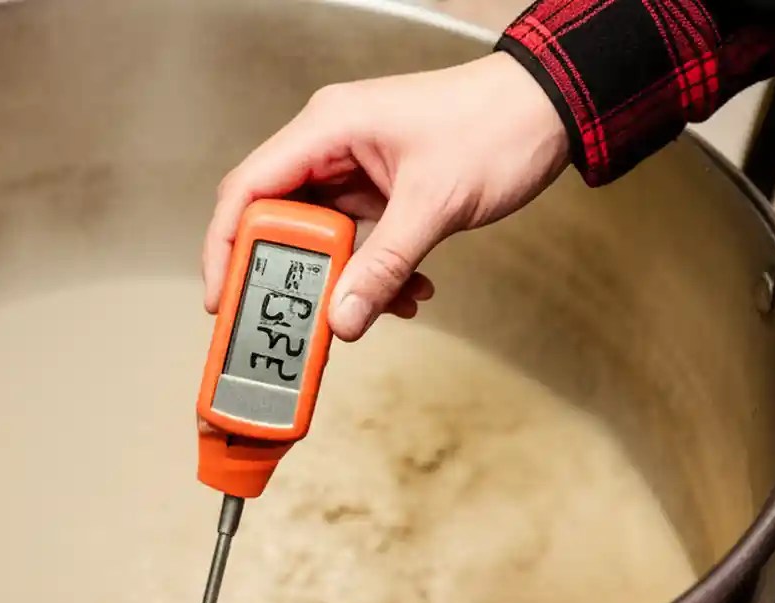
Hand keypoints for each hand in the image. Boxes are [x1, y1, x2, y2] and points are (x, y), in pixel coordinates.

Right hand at [201, 52, 569, 340]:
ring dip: (342, 281)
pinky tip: (408, 293)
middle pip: (277, 220)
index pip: (248, 189)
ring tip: (372, 309)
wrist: (552, 109)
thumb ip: (383, 266)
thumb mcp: (435, 203)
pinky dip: (374, 273)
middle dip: (290, 276)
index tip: (222, 298)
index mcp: (327, 129)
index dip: (225, 246)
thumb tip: (342, 319)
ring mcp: (353, 168)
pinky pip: (356, 242)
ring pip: (320, 239)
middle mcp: (330, 146)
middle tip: (295, 321)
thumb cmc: (497, 125)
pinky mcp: (379, 190)